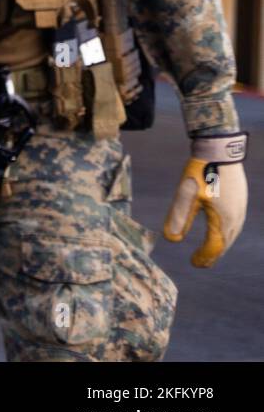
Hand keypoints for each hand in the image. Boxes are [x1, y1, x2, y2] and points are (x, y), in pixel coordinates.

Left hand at [163, 133, 247, 267]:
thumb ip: (178, 217)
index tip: (193, 263)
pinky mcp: (241, 200)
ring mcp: (241, 208)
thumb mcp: (185, 194)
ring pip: (232, 233)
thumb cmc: (201, 171)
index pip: (214, 247)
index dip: (203, 257)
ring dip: (221, 244)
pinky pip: (235, 223)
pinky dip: (227, 232)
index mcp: (223, 219)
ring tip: (211, 251)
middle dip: (213, 254)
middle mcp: (236, 217)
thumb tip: (170, 240)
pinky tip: (220, 229)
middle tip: (201, 263)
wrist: (220, 148)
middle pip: (225, 243)